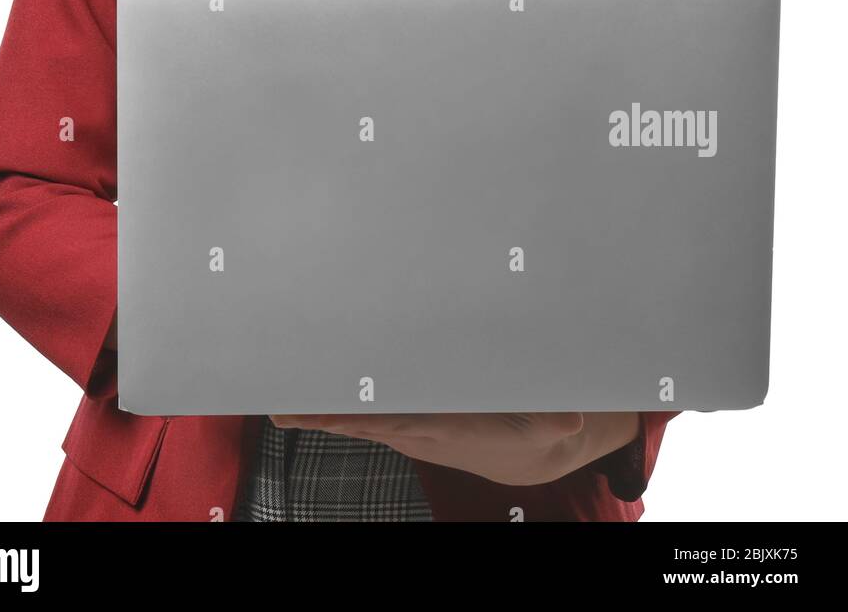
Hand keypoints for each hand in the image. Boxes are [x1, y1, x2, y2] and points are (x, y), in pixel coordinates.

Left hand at [269, 411, 591, 485]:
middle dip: (326, 415)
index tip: (341, 415)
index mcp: (444, 427)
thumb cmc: (525, 424)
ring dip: (315, 412)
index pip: (399, 421)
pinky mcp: (398, 416)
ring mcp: (403, 425)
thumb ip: (553, 420)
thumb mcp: (545, 423)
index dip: (370, 418)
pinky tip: (294, 404)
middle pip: (363, 421)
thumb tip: (572, 422)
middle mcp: (415, 428)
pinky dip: (324, 409)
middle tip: (288, 409)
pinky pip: (356, 412)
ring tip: (277, 404)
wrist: (514, 447)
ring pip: (352, 418)